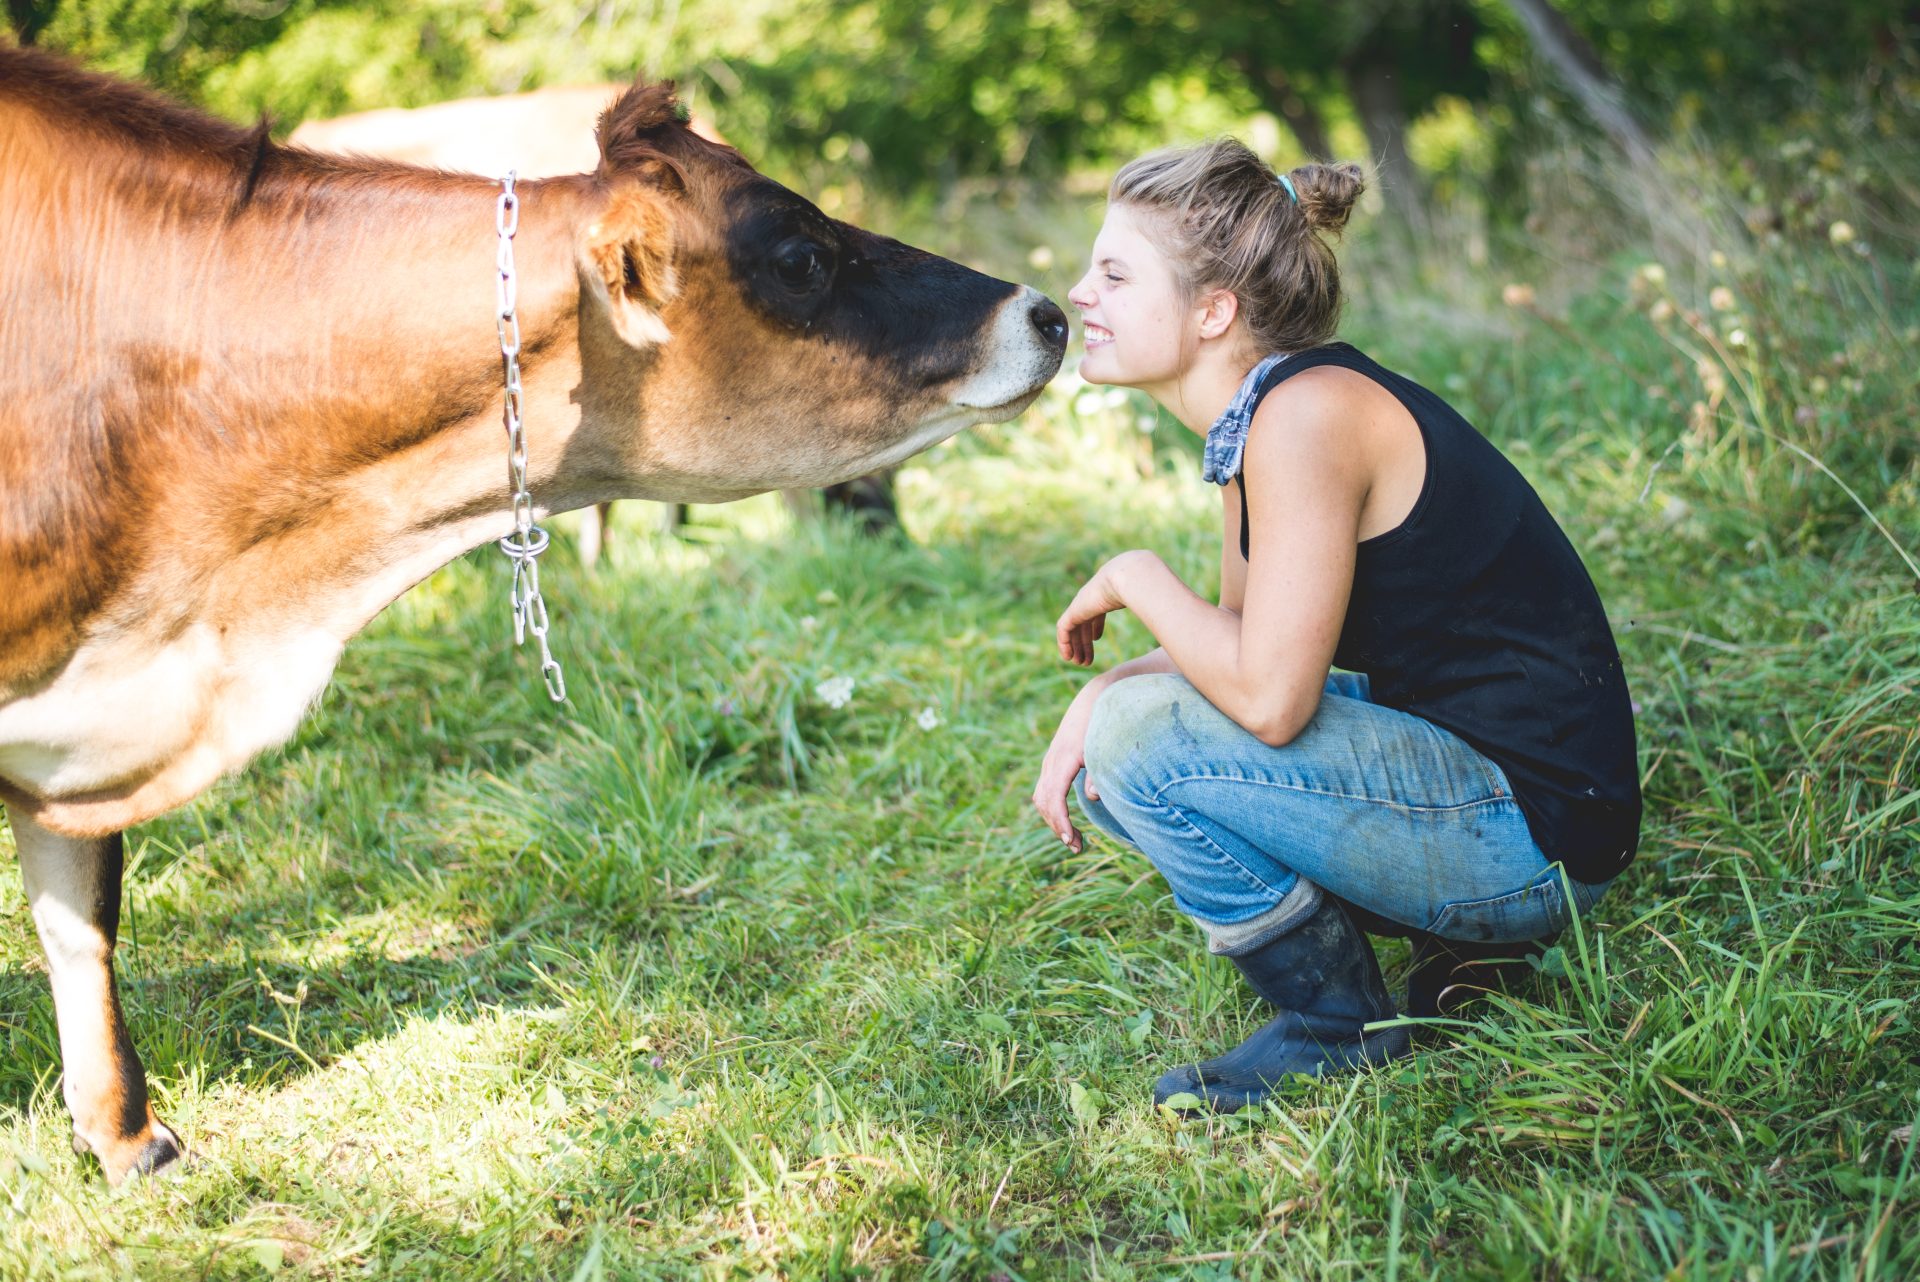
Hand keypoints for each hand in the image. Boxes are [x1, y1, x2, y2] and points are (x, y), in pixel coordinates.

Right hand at [1032, 679, 1107, 851]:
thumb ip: (1100, 772)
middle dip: (1058, 827)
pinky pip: (1045, 791)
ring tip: (1075, 840)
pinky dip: (1053, 810)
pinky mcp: (1053, 764)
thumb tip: (1093, 796)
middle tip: (1078, 847)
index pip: (1053, 797)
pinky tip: (1068, 822)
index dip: (1060, 821)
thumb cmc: (1105, 724)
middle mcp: (1052, 761)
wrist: (1096, 698)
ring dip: (1054, 821)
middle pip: (1044, 802)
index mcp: (1064, 758)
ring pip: (1041, 798)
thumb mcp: (1106, 747)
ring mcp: (1050, 762)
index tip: (1071, 840)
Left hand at [1055, 551, 1154, 666]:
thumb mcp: (1148, 602)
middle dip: (1084, 642)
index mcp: (1105, 595)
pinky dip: (1064, 643)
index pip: (1095, 612)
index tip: (1096, 640)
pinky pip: (1063, 629)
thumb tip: (1170, 620)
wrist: (1129, 576)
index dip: (1094, 627)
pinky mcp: (1074, 610)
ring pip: (1072, 628)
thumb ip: (1154, 611)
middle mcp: (1090, 599)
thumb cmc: (1144, 588)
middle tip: (1086, 661)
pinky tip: (1068, 657)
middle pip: (1083, 623)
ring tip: (1080, 663)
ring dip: (1075, 646)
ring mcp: (1081, 603)